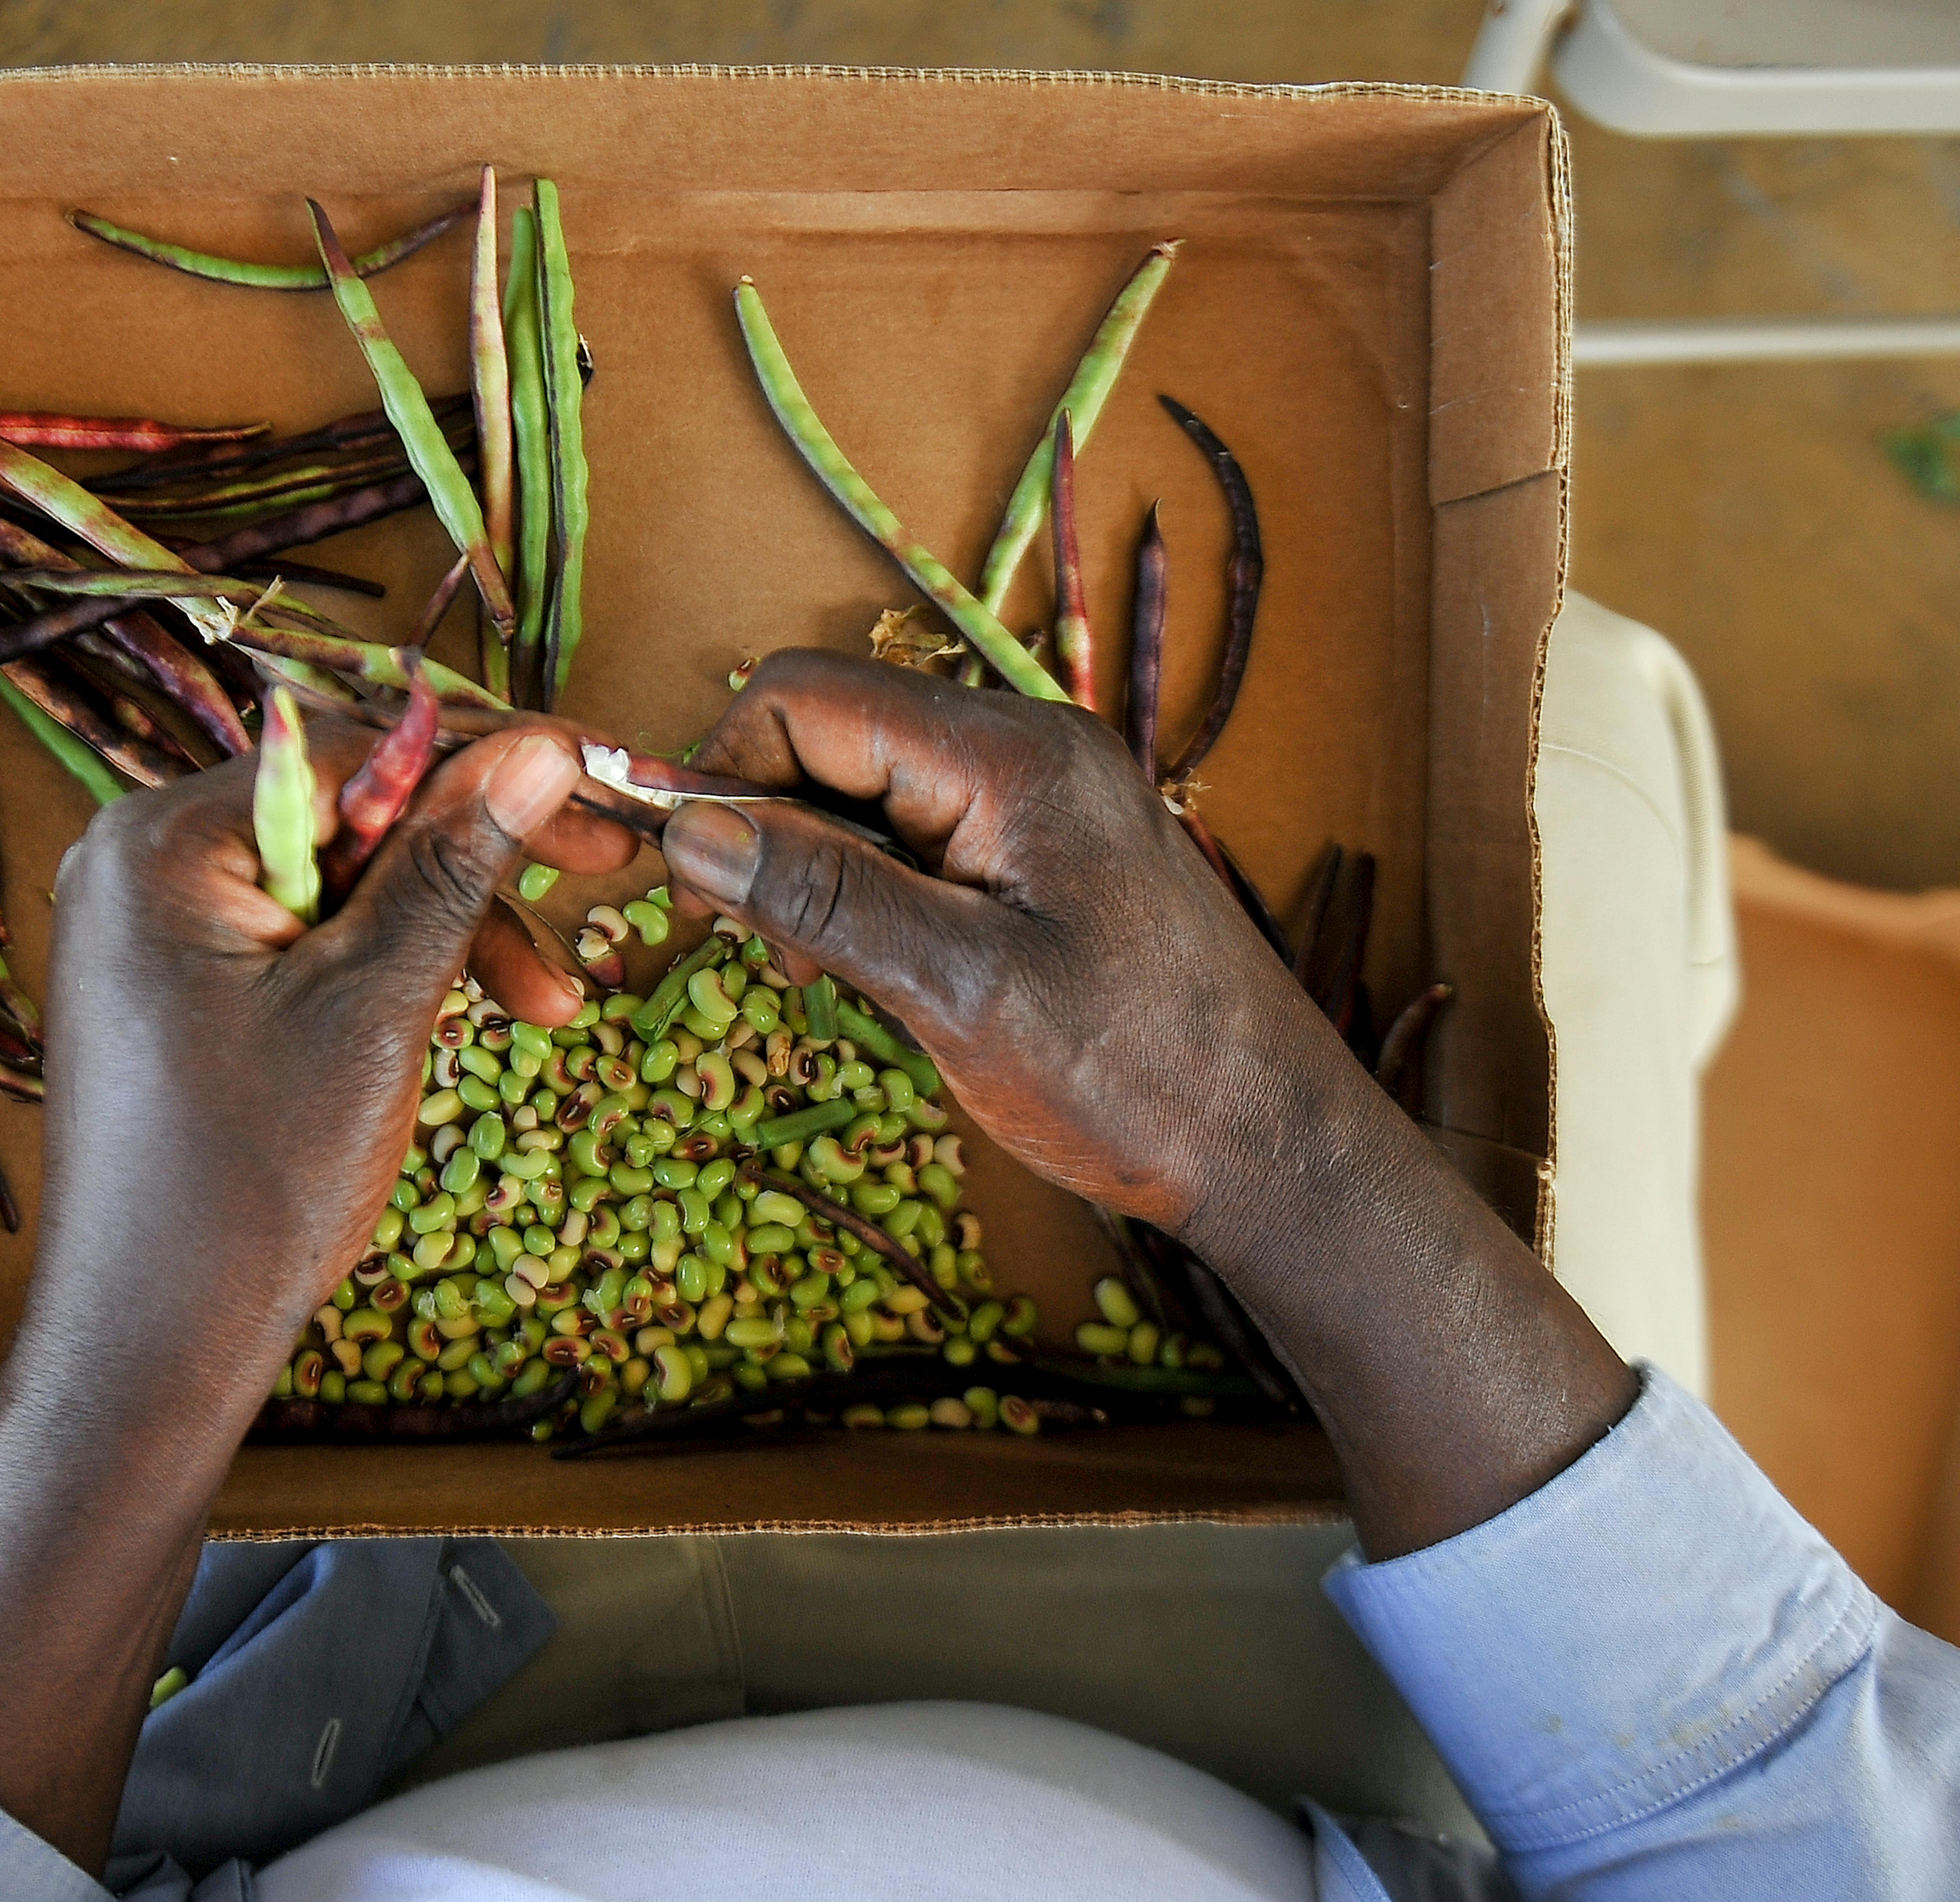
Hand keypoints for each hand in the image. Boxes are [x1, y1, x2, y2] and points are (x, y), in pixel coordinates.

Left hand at [12, 718, 625, 1441]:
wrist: (153, 1344)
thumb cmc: (249, 1182)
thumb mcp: (377, 1007)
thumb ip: (451, 869)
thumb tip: (536, 750)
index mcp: (160, 844)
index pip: (351, 753)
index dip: (484, 766)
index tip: (592, 787)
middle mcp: (138, 867)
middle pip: (347, 816)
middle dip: (474, 865)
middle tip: (605, 874)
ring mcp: (150, 934)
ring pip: (337, 887)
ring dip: (446, 932)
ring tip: (546, 1009)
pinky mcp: (176, 994)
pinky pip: (302, 943)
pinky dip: (384, 975)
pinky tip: (459, 1018)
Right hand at [656, 648, 1364, 1236]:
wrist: (1277, 1147)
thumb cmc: (1138, 1078)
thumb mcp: (959, 991)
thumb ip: (825, 898)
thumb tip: (693, 835)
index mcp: (1013, 755)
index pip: (808, 696)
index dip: (721, 771)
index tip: (682, 873)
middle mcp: (1032, 748)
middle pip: (836, 733)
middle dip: (768, 825)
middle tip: (762, 946)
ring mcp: (1047, 799)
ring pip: (873, 790)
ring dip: (817, 868)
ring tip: (822, 970)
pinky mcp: (1053, 853)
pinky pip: (925, 835)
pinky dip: (875, 893)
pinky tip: (883, 971)